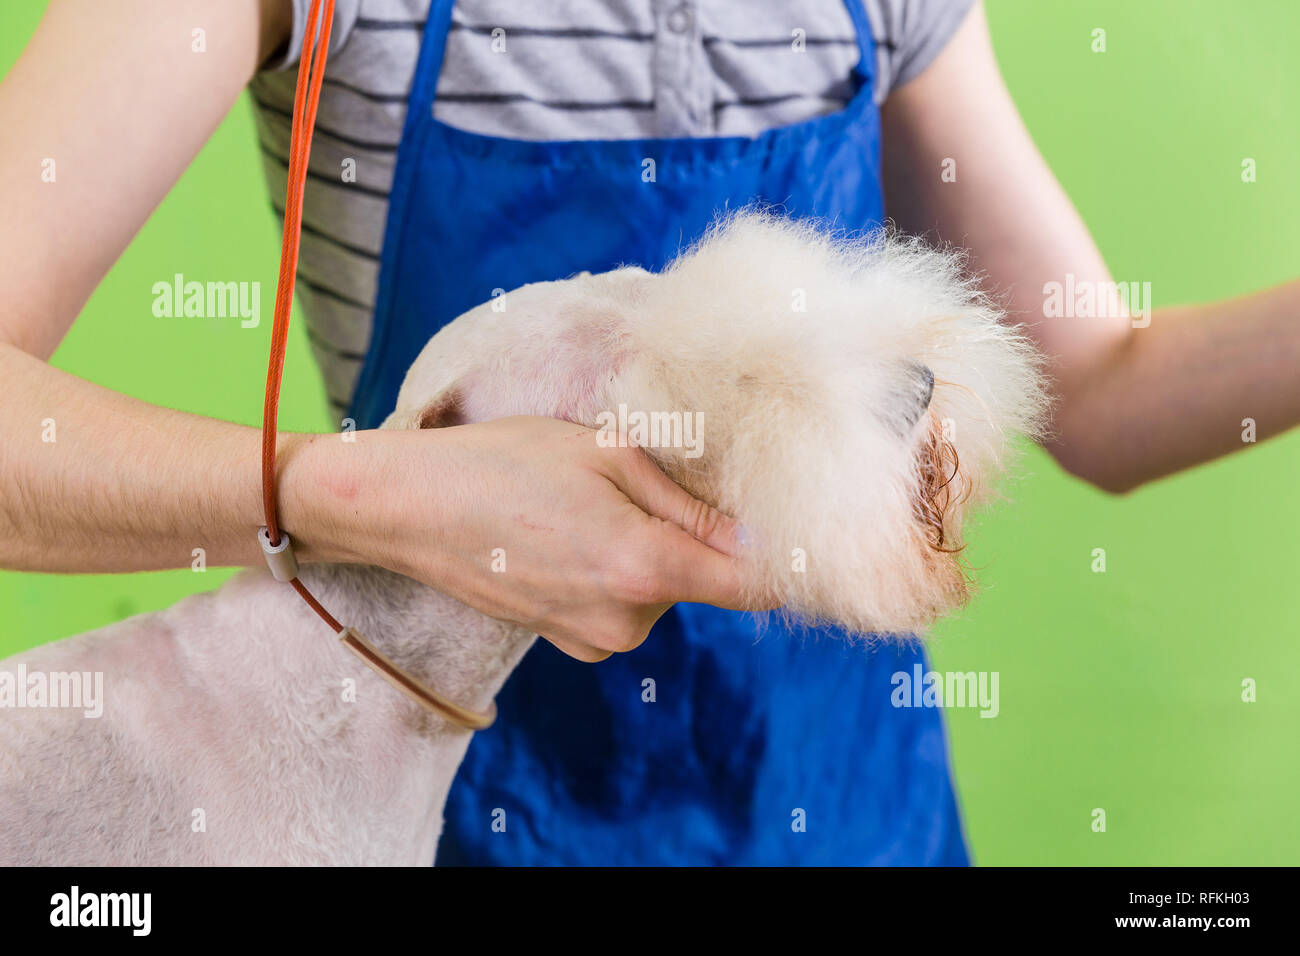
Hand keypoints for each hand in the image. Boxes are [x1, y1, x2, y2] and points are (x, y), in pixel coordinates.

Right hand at [291, 416, 770, 660]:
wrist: (410, 509)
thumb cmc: (504, 464)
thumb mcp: (608, 456)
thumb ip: (690, 504)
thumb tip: (756, 534)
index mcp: (646, 568)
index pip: (757, 585)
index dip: (781, 555)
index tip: (781, 519)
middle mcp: (629, 621)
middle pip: (706, 579)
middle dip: (695, 533)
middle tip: (643, 479)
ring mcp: (597, 639)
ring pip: (664, 589)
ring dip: (651, 548)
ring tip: (588, 504)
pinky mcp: (571, 642)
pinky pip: (624, 603)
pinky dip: (617, 570)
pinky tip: (568, 533)